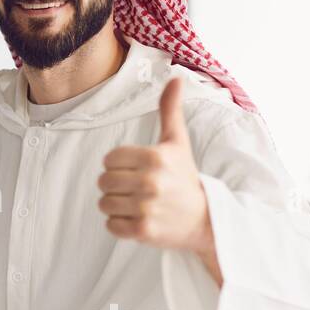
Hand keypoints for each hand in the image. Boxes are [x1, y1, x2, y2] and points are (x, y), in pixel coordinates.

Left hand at [97, 77, 214, 259]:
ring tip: (138, 204)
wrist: (206, 219)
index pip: (109, 159)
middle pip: (103, 181)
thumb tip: (175, 78)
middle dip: (116, 185)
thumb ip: (170, 110)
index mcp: (155, 157)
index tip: (138, 170)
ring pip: (104, 203)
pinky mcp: (144, 231)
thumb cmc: (185, 177)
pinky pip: (111, 225)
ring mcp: (147, 208)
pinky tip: (139, 219)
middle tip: (137, 189)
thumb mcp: (178, 142)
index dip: (119, 165)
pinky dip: (120, 225)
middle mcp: (151, 182)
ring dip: (116, 205)